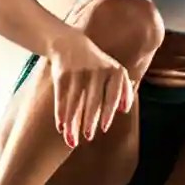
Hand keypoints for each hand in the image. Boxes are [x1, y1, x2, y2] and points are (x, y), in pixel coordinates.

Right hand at [45, 30, 133, 147]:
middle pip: (93, 101)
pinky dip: (60, 114)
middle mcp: (96, 70)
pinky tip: (60, 127)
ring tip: (72, 140)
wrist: (70, 45)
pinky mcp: (61, 74)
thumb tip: (124, 110)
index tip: (104, 128)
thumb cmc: (97, 65)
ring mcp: (78, 71)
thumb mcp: (114, 71)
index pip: (113, 95)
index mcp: (113, 71)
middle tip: (89, 137)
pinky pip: (61, 98)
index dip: (108, 113)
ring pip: (75, 102)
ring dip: (73, 123)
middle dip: (90, 121)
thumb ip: (123, 89)